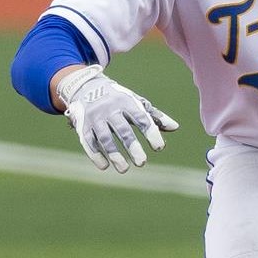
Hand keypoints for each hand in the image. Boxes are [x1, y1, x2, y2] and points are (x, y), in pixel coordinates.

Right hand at [57, 65, 180, 172]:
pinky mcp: (83, 126)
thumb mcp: (136, 103)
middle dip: (132, 146)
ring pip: (104, 137)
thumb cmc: (119, 99)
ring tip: (125, 169)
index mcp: (127, 102)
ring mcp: (95, 118)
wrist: (87, 87)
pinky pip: (87, 141)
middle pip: (122, 130)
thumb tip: (175, 127)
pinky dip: (95, 154)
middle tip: (142, 162)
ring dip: (114, 154)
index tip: (159, 147)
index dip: (151, 132)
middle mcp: (110, 109)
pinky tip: (104, 166)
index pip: (141, 118)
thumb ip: (155, 116)